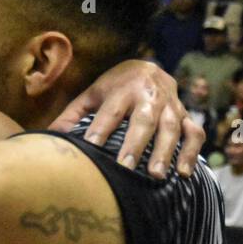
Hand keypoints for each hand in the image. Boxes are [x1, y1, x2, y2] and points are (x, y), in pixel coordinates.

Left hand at [47, 59, 203, 178]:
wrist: (149, 67)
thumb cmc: (115, 87)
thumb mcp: (93, 94)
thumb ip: (73, 115)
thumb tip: (49, 136)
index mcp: (122, 88)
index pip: (110, 111)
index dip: (101, 128)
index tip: (90, 147)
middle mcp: (149, 95)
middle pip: (143, 120)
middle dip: (135, 144)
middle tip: (126, 167)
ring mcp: (170, 105)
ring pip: (171, 128)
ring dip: (165, 151)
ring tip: (156, 176)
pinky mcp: (185, 115)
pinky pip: (194, 133)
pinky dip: (191, 153)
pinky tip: (183, 174)